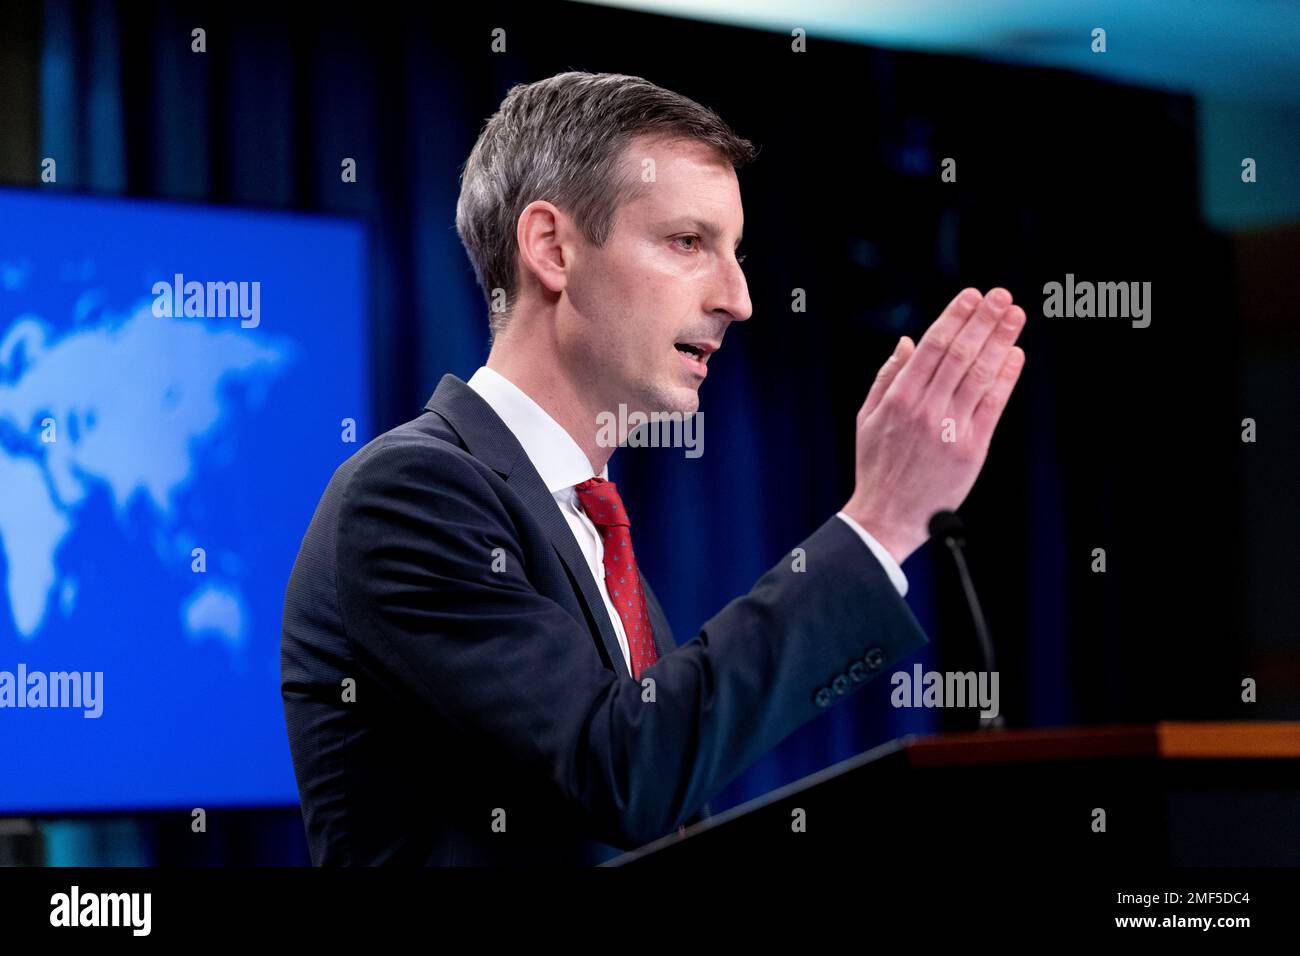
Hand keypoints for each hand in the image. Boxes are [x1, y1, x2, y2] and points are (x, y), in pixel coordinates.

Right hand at [844, 288, 1025, 563]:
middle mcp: (926, 410)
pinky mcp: (972, 449)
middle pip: (961, 354)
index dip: (955, 317)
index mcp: (899, 399)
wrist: (889, 515)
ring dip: (1000, 341)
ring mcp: (951, 429)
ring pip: (981, 375)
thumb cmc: (877, 465)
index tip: (972, 296)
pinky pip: (993, 405)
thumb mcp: (867, 417)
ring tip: (1015, 316)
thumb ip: (888, 377)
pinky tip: (1015, 355)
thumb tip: (909, 341)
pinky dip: (1006, 377)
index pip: (934, 347)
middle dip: (983, 321)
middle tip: (1001, 296)